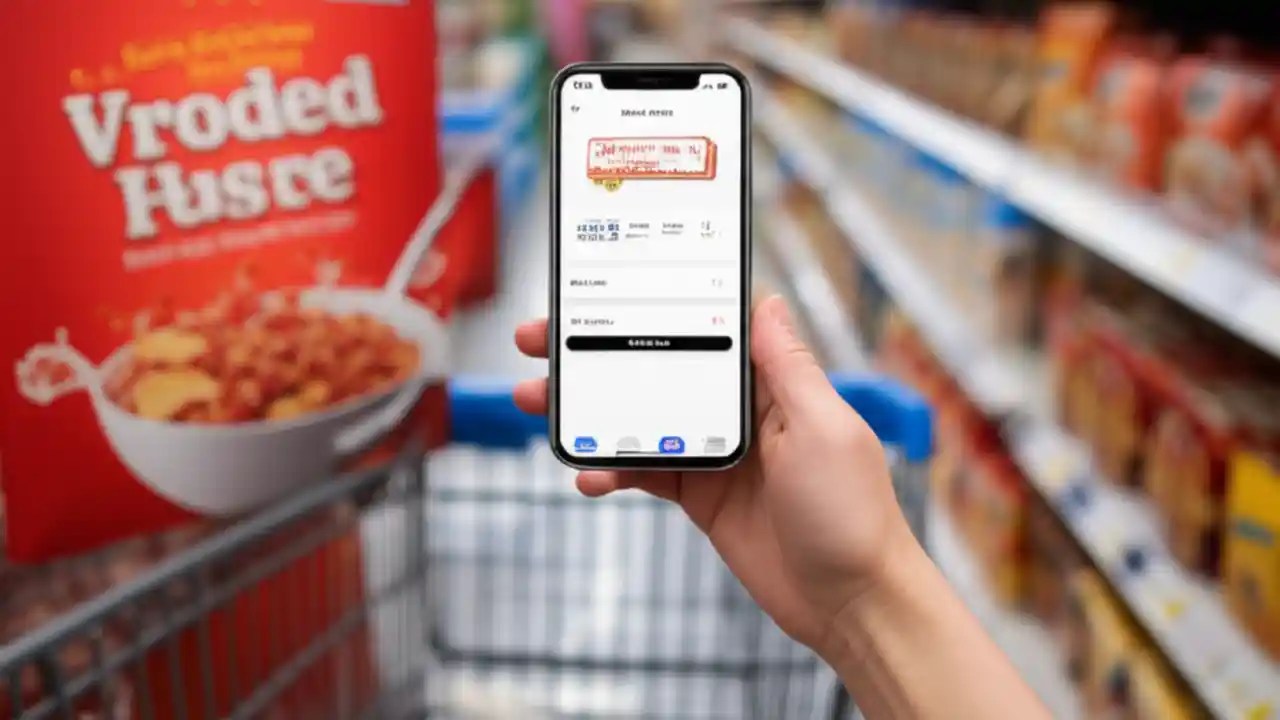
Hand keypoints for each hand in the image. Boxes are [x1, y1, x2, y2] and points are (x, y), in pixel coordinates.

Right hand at [513, 295, 918, 654]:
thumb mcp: (822, 427)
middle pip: (658, 369)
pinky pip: (644, 473)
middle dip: (597, 355)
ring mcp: (716, 454)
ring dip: (590, 411)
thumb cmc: (852, 512)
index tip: (603, 295)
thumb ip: (787, 368)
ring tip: (539, 404)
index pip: (704, 331)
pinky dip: (611, 471)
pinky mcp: (700, 496)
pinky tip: (586, 477)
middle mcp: (741, 412)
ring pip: (639, 419)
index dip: (652, 311)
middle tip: (540, 343)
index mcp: (774, 385)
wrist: (851, 601)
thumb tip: (767, 302)